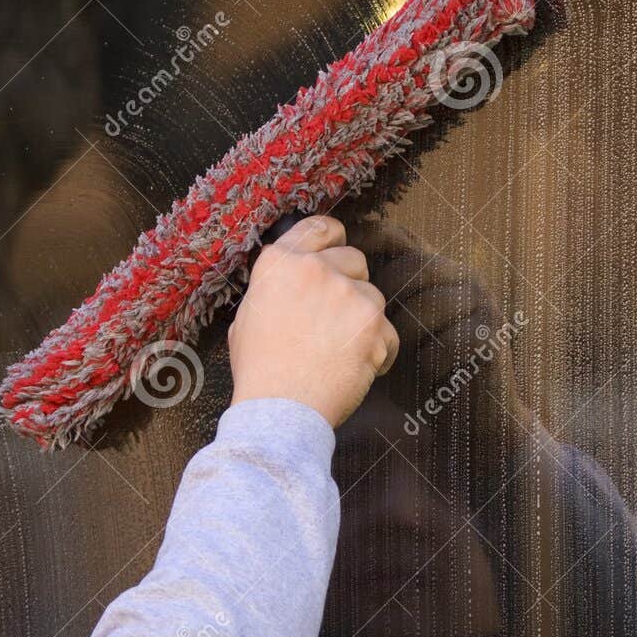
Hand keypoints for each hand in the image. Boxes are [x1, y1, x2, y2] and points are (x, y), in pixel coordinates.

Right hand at [229, 217, 399, 427]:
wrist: (280, 409)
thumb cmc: (260, 371)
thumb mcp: (247, 317)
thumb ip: (275, 289)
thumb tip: (293, 285)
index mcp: (280, 263)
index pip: (319, 227)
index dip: (333, 238)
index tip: (338, 249)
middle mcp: (315, 269)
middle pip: (354, 260)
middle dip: (351, 285)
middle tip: (336, 318)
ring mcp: (347, 293)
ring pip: (373, 297)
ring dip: (364, 321)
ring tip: (342, 353)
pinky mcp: (373, 322)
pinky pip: (388, 331)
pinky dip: (379, 350)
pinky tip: (357, 368)